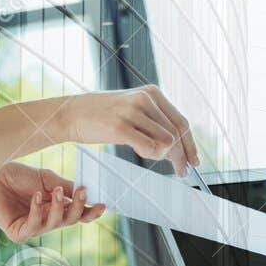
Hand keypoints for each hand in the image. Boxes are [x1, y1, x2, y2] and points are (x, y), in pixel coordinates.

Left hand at [0, 162, 104, 242]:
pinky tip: (36, 196)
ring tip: (56, 191)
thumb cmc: (17, 176)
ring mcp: (33, 228)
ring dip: (59, 207)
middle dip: (78, 208)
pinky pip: (34, 225)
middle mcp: (46, 220)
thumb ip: (66, 187)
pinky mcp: (19, 234)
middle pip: (71, 220)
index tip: (102, 204)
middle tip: (82, 192)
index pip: (77, 214)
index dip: (90, 212)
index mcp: (55, 207)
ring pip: (55, 224)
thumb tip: (87, 192)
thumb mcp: (47, 179)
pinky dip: (37, 210)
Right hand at [59, 85, 199, 174]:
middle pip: (177, 135)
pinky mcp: (121, 126)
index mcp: (152, 93)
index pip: (181, 123)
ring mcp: (133, 112)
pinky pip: (150, 148)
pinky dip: (150, 154)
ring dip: (162, 155)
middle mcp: (145, 99)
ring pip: (166, 142)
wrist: (71, 114)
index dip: (190, 145)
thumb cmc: (103, 116)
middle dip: (181, 156)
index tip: (194, 162)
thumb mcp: (133, 111)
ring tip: (147, 153)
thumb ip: (155, 123)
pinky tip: (139, 151)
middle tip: (181, 172)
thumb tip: (178, 147)